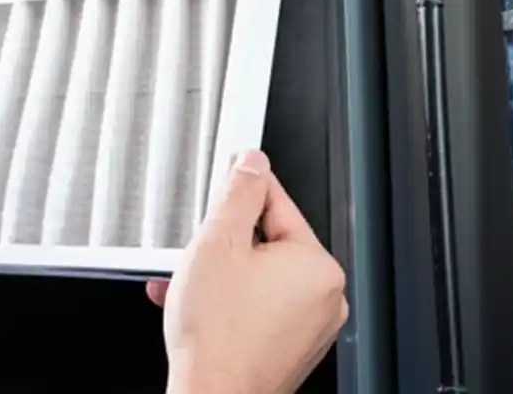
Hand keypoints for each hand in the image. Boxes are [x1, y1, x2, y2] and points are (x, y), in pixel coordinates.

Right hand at [149, 150, 347, 393]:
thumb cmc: (216, 337)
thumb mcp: (217, 243)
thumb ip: (238, 195)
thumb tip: (252, 165)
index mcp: (317, 266)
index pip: (279, 204)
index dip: (243, 189)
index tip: (228, 176)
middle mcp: (324, 297)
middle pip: (268, 242)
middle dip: (226, 242)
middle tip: (198, 248)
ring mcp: (309, 327)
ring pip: (258, 277)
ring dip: (221, 273)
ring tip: (189, 280)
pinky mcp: (289, 348)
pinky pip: (258, 307)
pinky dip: (229, 300)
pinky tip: (198, 303)